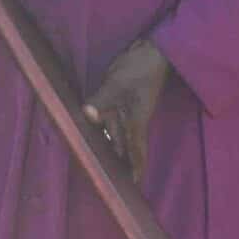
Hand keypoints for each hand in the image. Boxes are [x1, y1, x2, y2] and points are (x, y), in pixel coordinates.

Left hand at [82, 38, 171, 184]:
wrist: (150, 51)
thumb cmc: (137, 69)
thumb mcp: (117, 83)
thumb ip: (101, 99)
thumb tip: (87, 114)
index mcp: (136, 121)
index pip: (136, 151)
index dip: (136, 168)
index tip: (134, 186)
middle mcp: (132, 120)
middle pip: (125, 147)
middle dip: (118, 163)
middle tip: (107, 179)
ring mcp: (127, 110)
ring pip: (117, 134)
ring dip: (109, 147)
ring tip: (97, 162)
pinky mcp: (121, 101)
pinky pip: (112, 120)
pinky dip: (103, 129)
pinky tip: (92, 132)